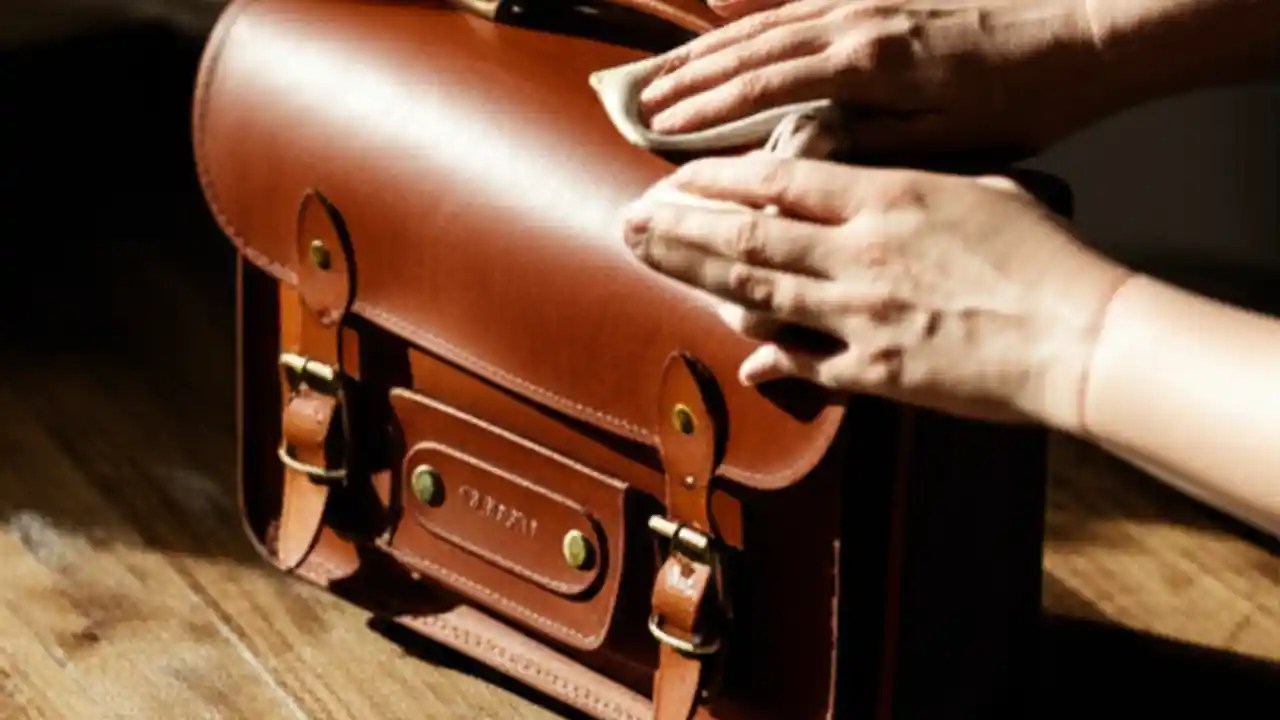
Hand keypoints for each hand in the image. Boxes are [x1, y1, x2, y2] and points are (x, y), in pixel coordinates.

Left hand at [621, 154, 1131, 429]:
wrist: (1081, 335)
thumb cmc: (1043, 258)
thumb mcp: (979, 194)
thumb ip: (906, 197)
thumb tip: (855, 208)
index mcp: (886, 199)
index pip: (779, 181)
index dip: (718, 179)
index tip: (679, 177)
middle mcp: (858, 254)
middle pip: (744, 236)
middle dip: (676, 226)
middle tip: (627, 219)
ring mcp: (859, 315)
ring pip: (753, 292)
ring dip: (689, 275)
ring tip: (646, 261)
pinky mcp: (872, 372)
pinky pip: (801, 361)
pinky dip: (764, 354)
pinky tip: (734, 351)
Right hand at [639, 0, 1112, 156]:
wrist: (1088, 31)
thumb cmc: (1027, 95)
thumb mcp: (951, 139)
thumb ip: (870, 139)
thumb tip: (801, 146)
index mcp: (871, 63)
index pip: (765, 87)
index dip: (706, 109)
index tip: (659, 128)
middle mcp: (859, 22)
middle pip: (752, 46)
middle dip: (690, 75)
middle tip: (638, 99)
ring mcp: (869, 1)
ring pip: (768, 21)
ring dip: (711, 46)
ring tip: (666, 69)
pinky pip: (800, 0)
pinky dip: (753, 11)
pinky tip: (726, 13)